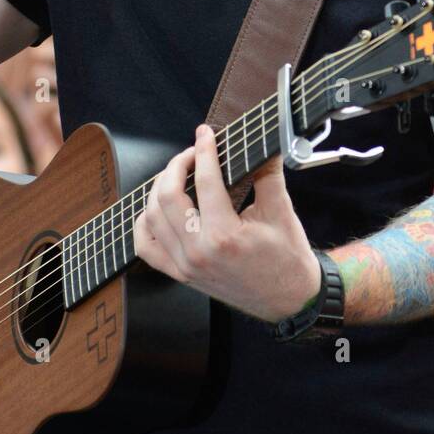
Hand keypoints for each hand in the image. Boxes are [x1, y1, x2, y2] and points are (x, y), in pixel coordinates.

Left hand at [133, 124, 321, 322]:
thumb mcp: (281, 211)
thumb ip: (268, 173)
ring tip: (176, 174)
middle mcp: (198, 252)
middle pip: (167, 196)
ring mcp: (185, 266)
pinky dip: (144, 223)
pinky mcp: (181, 275)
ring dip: (159, 189)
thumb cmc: (287, 257)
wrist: (289, 300)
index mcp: (225, 236)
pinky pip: (145, 247)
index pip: (206, 181)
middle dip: (177, 165)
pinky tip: (156, 208)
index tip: (206, 133)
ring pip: (151, 218)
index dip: (205, 150)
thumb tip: (267, 141)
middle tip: (193, 152)